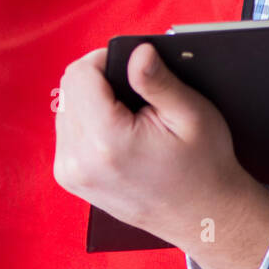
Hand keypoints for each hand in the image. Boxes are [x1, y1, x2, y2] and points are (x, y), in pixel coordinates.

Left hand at [53, 41, 250, 249]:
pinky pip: (67, 130)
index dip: (105, 59)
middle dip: (98, 80)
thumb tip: (137, 51)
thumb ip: (158, 80)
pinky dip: (88, 121)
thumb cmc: (203, 166)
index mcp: (107, 141)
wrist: (201, 217)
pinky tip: (116, 131)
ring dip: (91, 100)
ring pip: (65, 107)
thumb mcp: (191, 115)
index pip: (80, 74)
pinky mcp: (69, 178)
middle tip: (134, 92)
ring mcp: (70, 172)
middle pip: (69, 88)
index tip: (131, 67)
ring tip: (128, 115)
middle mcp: (79, 160)